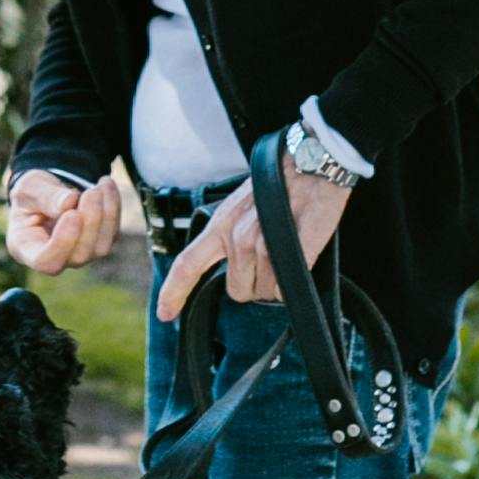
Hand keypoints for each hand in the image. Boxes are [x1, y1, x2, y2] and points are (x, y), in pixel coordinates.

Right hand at [6, 169, 123, 276]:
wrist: (46, 193)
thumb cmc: (31, 195)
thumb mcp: (29, 188)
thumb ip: (44, 197)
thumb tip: (69, 202)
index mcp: (28, 249)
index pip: (47, 261)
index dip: (63, 243)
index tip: (72, 214)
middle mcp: (56, 258)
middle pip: (78, 255)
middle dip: (89, 222)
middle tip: (91, 192)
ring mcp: (79, 254)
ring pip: (100, 248)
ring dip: (106, 214)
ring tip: (101, 185)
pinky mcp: (97, 243)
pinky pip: (112, 232)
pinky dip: (113, 207)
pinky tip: (106, 185)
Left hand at [154, 165, 348, 322]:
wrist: (313, 164)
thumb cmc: (281, 184)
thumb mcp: (242, 206)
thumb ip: (231, 236)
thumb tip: (233, 270)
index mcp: (220, 225)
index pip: (187, 264)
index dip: (173, 292)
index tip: (165, 314)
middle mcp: (237, 237)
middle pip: (237, 290)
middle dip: (252, 284)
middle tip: (270, 257)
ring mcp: (263, 245)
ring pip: (265, 291)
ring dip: (276, 280)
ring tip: (287, 248)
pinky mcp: (291, 254)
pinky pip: (286, 289)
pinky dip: (293, 282)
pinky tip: (299, 255)